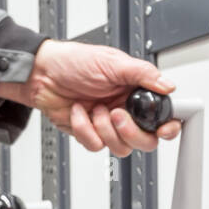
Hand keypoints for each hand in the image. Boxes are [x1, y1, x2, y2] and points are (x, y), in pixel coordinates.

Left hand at [0, 39, 181, 154]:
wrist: (41, 73)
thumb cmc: (73, 61)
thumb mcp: (112, 62)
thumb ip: (143, 74)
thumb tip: (167, 85)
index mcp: (136, 92)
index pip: (162, 115)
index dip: (168, 127)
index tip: (164, 129)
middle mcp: (125, 110)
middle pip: (145, 140)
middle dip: (131, 132)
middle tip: (117, 115)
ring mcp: (107, 125)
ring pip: (121, 147)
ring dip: (104, 129)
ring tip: (94, 109)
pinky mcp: (90, 134)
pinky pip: (96, 145)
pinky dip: (84, 129)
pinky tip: (79, 111)